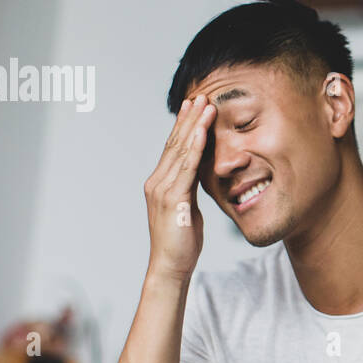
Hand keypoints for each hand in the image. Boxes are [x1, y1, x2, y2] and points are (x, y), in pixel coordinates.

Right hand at [143, 96, 215, 282]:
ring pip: (180, 150)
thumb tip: (198, 177)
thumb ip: (190, 190)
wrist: (171, 267)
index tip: (194, 106)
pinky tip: (202, 131)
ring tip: (205, 104)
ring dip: (194, 125)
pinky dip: (195, 147)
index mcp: (160, 183)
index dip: (184, 126)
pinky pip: (186, 167)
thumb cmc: (181, 243)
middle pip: (174, 143)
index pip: (173, 149)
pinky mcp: (172, 199)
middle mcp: (157, 182)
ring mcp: (162, 189)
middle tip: (200, 95)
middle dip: (188, 118)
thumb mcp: (188, 210)